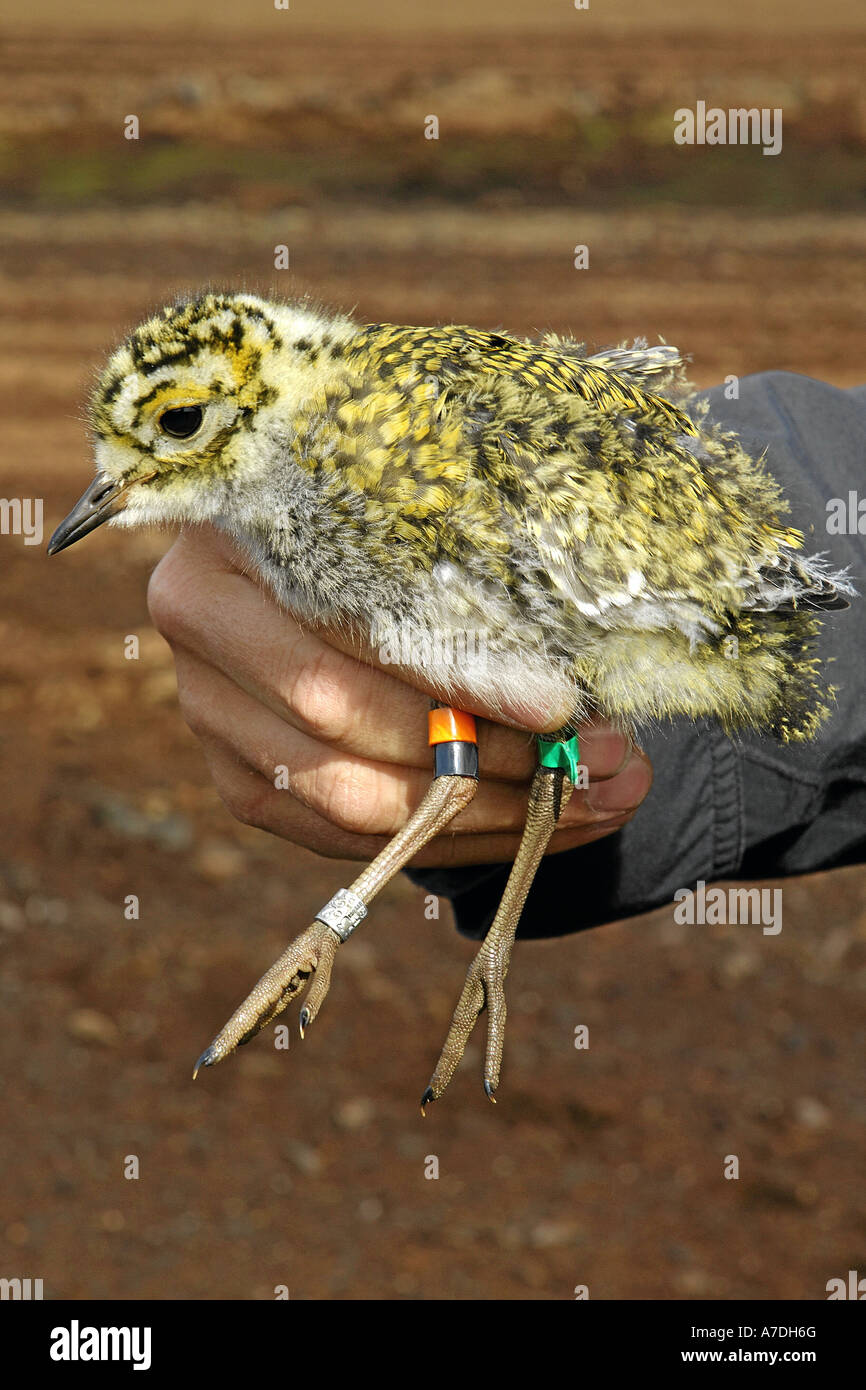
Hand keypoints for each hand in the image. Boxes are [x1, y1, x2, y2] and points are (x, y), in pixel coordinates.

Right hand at [147, 526, 652, 866]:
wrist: (323, 529)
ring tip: (591, 800)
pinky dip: (448, 839)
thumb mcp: (432, 501)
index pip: (352, 624)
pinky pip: (343, 838)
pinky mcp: (238, 778)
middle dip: (486, 758)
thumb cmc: (392, 505)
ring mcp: (209, 711)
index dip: (459, 675)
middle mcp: (200, 621)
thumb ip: (484, 557)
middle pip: (339, 719)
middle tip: (598, 765)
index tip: (560, 706)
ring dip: (483, 814)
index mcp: (235, 528)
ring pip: (344, 798)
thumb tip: (582, 681)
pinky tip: (539, 823)